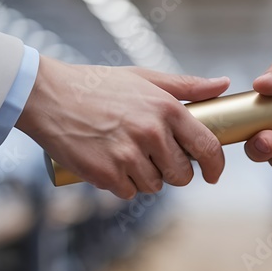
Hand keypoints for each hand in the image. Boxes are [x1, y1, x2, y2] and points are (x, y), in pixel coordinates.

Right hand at [16, 56, 228, 197]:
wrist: (48, 96)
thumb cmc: (97, 85)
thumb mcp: (144, 77)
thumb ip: (186, 86)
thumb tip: (223, 85)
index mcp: (166, 108)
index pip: (207, 147)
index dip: (215, 165)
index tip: (212, 173)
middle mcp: (151, 133)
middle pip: (182, 174)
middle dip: (174, 172)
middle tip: (155, 158)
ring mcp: (128, 156)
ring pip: (155, 186)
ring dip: (146, 178)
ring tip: (126, 155)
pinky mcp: (106, 174)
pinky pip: (128, 193)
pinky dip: (122, 184)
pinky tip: (109, 163)